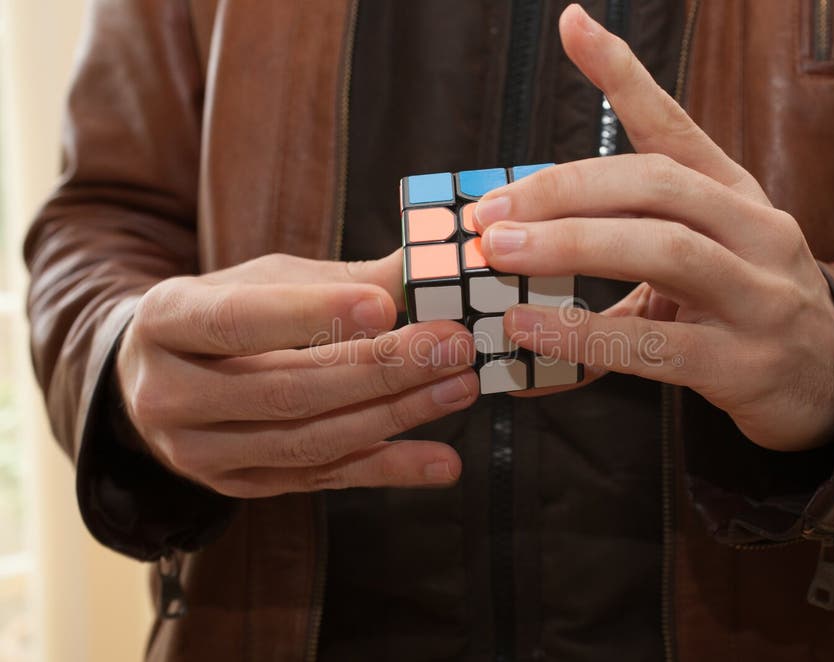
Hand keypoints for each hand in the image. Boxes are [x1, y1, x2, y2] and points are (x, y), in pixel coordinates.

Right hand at [116, 251, 478, 496]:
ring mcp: (200, 452)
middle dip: (379, 369)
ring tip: (459, 387)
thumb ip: (342, 280)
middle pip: (285, 389)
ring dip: (395, 416)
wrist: (163, 379)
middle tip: (451, 346)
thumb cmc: (226, 314)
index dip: (310, 314)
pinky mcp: (238, 487)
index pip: (237, 320)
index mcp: (167, 321)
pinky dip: (389, 470)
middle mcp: (169, 394)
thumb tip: (427, 268)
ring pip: (309, 442)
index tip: (383, 305)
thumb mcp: (266, 281)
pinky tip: (442, 461)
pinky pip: (323, 480)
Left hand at [474, 4, 833, 451]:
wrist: (828, 380)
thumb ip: (624, 241)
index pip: (675, 126)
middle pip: (657, 184)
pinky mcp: (743, 364)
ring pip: (665, 251)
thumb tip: (522, 245)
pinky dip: (582, 335)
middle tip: (493, 212)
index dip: (624, 75)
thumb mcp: (702, 255)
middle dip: (565, 190)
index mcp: (735, 194)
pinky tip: (529, 328)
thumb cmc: (742, 306)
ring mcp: (758, 296)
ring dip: (572, 246)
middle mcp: (756, 231)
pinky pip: (654, 347)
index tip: (572, 25)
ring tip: (500, 253)